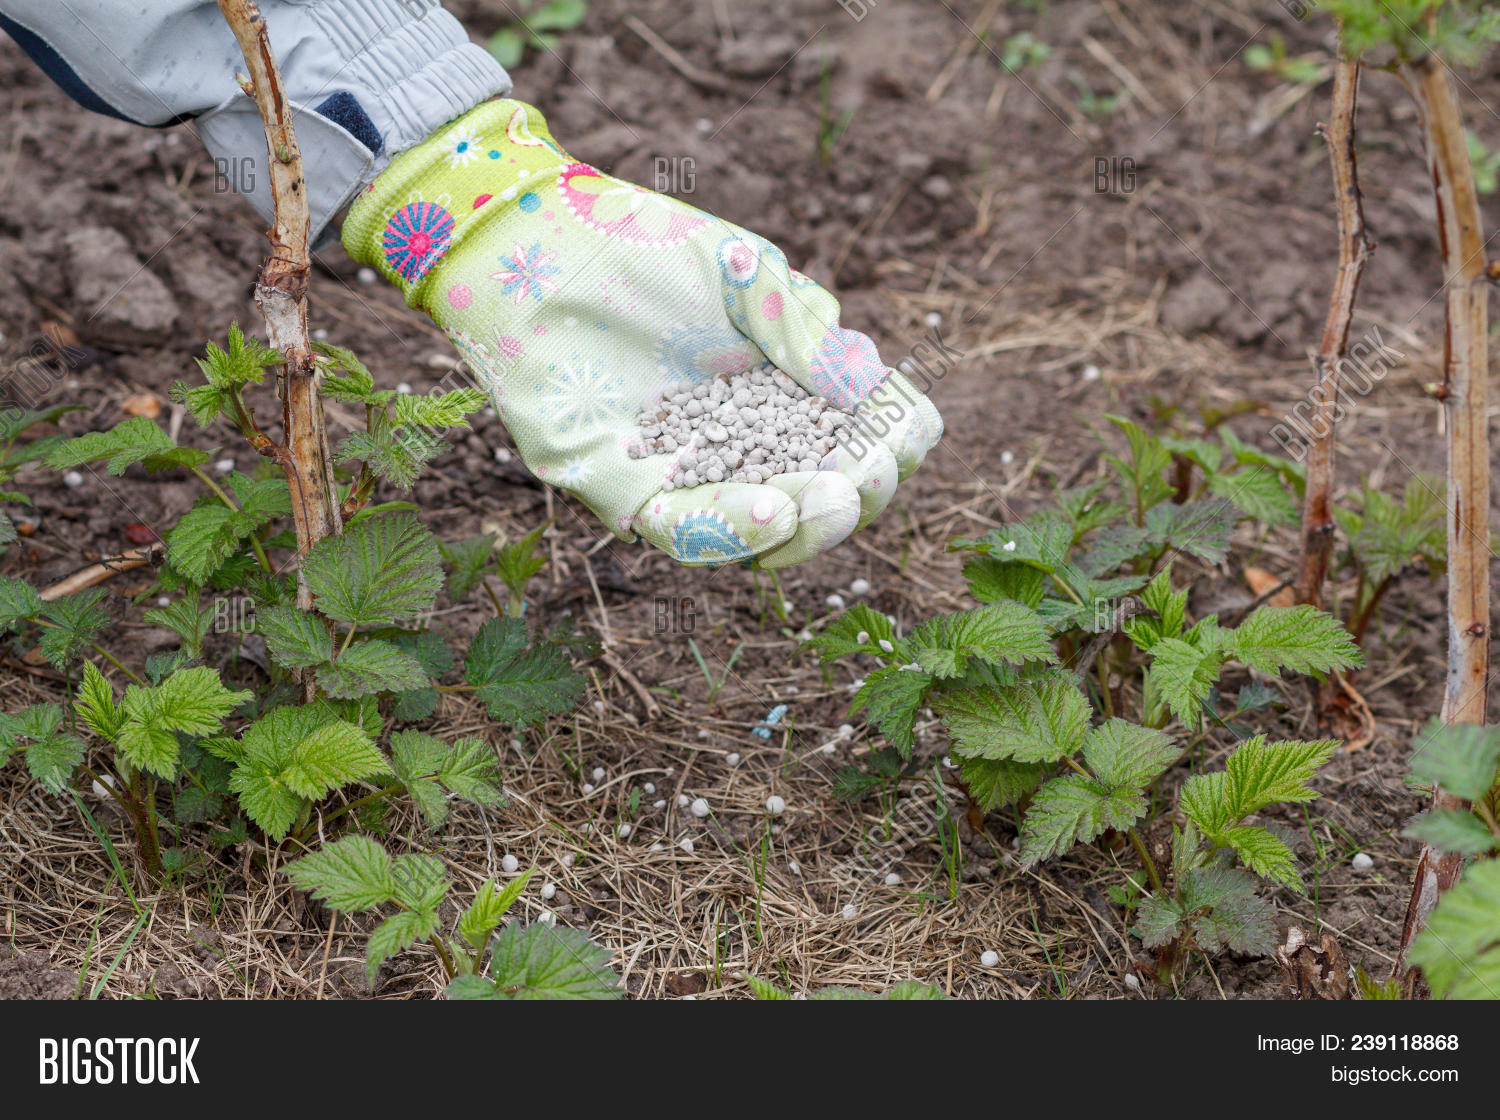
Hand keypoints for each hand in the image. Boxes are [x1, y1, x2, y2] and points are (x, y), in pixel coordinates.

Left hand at [341, 100, 941, 566]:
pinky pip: (684, 534)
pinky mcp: (623, 493)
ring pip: (758, 533)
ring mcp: (682, 474)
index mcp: (779, 394)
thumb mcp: (743, 275)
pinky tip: (776, 507)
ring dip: (807, 525)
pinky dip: (734, 529)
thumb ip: (803, 329)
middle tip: (868, 475)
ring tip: (833, 496)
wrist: (534, 240)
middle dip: (855, 498)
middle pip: (818, 502)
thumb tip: (868, 384)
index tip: (906, 434)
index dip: (891, 447)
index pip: (854, 442)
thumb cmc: (641, 246)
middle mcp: (737, 444)